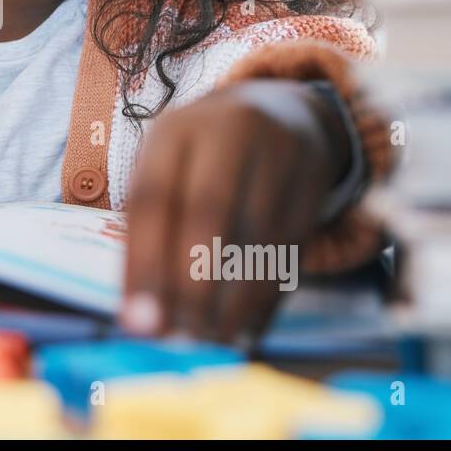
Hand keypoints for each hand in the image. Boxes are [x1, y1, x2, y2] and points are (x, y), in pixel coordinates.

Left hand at [120, 78, 349, 343]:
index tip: (137, 320)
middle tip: (178, 335)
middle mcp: (228, 132)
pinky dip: (265, 294)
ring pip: (257, 235)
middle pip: (209, 211)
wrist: (277, 114)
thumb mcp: (166, 170)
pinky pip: (290, 248)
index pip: (153, 197)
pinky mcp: (313, 183)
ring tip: (209, 337)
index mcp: (175, 130)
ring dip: (232, 298)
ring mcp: (278, 154)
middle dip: (191, 282)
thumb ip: (148, 229)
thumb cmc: (201, 158)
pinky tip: (244, 325)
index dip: (145, 263)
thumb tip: (139, 311)